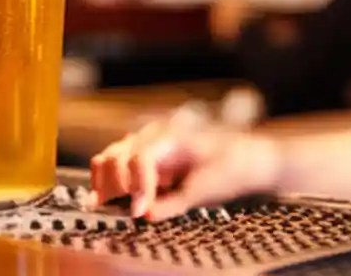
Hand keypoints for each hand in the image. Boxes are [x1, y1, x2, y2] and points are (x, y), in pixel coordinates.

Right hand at [89, 109, 281, 220]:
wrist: (245, 157)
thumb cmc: (229, 166)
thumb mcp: (207, 188)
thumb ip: (174, 202)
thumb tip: (147, 215)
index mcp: (172, 136)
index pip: (141, 156)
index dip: (138, 185)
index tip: (140, 211)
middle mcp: (153, 135)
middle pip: (118, 154)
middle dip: (118, 184)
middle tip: (132, 210)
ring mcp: (145, 144)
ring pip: (109, 157)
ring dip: (106, 182)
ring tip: (109, 205)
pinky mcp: (141, 158)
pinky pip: (113, 164)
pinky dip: (106, 181)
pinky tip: (105, 199)